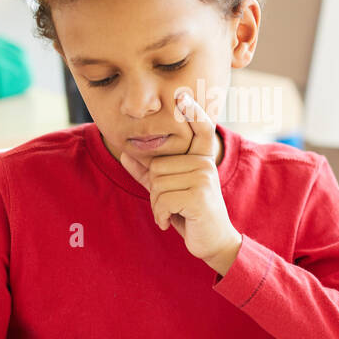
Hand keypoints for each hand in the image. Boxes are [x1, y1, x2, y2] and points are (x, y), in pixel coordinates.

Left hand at [118, 89, 241, 274]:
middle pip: (157, 166)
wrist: (212, 242)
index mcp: (200, 159)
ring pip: (157, 184)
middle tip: (171, 205)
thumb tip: (126, 154)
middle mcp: (205, 164)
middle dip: (155, 191)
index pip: (200, 129)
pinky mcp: (199, 195)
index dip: (192, 111)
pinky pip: (162, 199)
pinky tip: (171, 222)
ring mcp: (204, 178)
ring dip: (157, 205)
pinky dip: (160, 215)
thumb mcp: (167, 191)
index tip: (183, 95)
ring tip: (174, 213)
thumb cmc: (190, 214)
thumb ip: (148, 173)